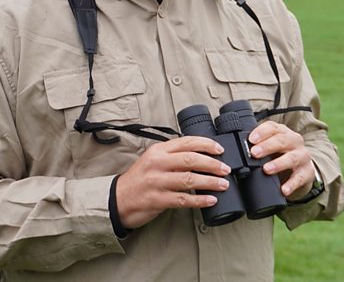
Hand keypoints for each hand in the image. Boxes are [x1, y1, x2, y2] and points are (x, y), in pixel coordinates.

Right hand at [116, 136, 230, 228]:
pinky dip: (199, 200)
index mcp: (158, 150)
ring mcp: (157, 182)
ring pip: (189, 179)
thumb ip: (172, 155)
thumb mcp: (152, 160)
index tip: (220, 150)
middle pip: (190, 159)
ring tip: (223, 184)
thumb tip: (200, 155)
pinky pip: (183, 199)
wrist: (118, 199)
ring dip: (210, 182)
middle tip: (225, 169)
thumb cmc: (139, 179)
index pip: (186, 142)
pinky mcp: (157, 199)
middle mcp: (157, 164)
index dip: (206, 144)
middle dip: (212, 164)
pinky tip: (211, 200)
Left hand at [248, 121, 314, 199]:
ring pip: (292, 158)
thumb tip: (236, 149)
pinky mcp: (307, 172)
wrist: (301, 170)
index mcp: (283, 132)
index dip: (262, 132)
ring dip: (278, 163)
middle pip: (282, 140)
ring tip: (266, 169)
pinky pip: (300, 178)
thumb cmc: (280, 155)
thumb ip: (257, 145)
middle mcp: (294, 141)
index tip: (251, 139)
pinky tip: (283, 189)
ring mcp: (302, 156)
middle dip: (267, 146)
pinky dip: (291, 184)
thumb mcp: (270, 147)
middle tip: (254, 153)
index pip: (273, 127)